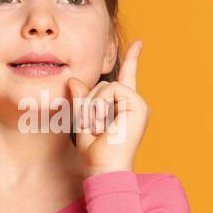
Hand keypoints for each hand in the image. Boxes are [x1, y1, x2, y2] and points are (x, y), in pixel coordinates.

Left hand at [66, 39, 147, 176]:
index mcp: (125, 107)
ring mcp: (138, 104)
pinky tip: (106, 124)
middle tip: (96, 128)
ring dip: (95, 109)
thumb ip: (81, 100)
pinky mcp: (138, 105)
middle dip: (90, 104)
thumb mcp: (83, 121)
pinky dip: (101, 107)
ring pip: (106, 87)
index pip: (128, 78)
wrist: (104, 169)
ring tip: (101, 129)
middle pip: (103, 84)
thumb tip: (73, 80)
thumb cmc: (95, 153)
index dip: (132, 59)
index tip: (139, 43)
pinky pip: (111, 90)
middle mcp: (134, 104)